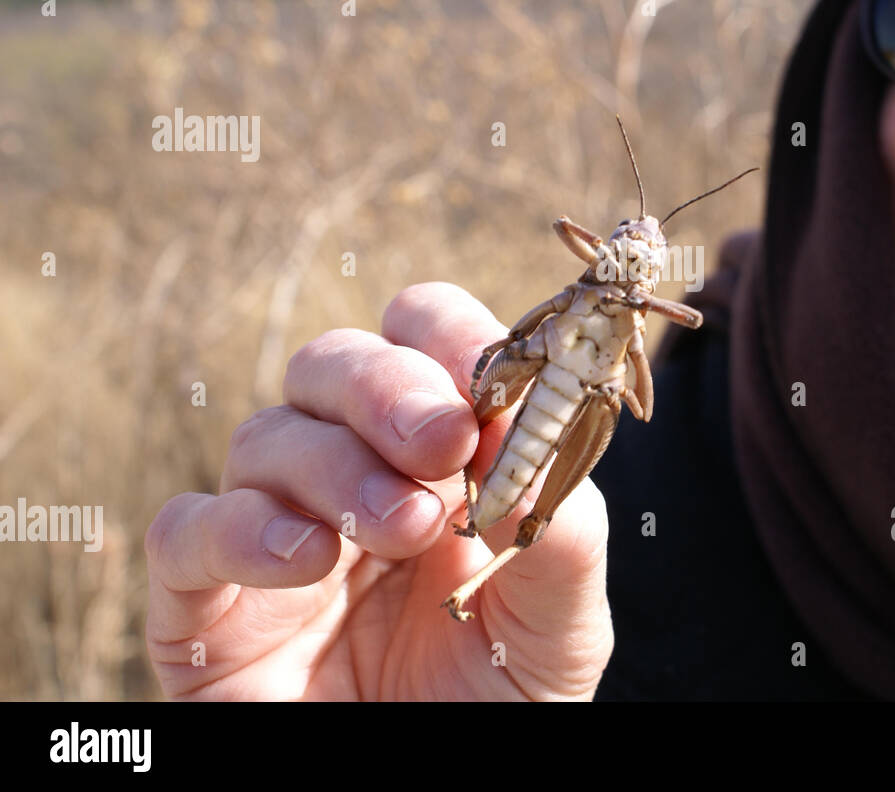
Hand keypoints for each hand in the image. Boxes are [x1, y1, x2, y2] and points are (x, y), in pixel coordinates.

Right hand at [145, 282, 612, 699]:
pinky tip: (306, 563)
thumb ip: (557, 522)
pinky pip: (187, 529)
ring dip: (336, 466)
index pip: (424, 339)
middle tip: (442, 440)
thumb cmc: (498, 700)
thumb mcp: (560, 615)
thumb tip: (522, 430)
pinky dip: (238, 528)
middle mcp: (352, 474)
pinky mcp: (206, 601)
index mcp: (440, 456)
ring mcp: (275, 531)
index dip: (449, 340)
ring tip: (398, 529)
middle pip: (335, 364)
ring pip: (268, 435)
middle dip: (389, 387)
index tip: (488, 391)